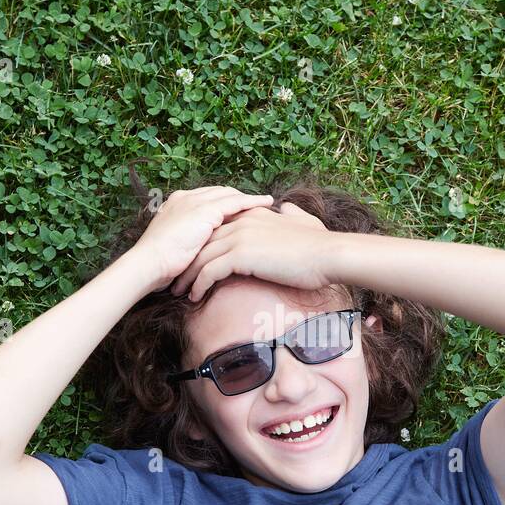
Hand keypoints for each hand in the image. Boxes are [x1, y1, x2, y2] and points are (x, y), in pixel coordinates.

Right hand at [130, 186, 276, 292]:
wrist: (149, 263)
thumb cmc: (159, 263)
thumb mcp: (176, 246)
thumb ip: (190, 241)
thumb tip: (202, 250)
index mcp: (177, 203)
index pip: (208, 198)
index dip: (226, 202)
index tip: (240, 209)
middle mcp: (186, 197)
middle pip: (221, 193)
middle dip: (239, 198)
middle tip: (259, 204)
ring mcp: (196, 202)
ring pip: (230, 195)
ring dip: (250, 198)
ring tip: (267, 202)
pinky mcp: (205, 210)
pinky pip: (237, 202)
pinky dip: (253, 202)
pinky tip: (267, 203)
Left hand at [168, 201, 336, 300]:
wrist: (328, 255)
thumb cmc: (320, 246)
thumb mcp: (305, 222)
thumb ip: (292, 214)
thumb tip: (287, 207)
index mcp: (252, 215)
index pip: (217, 229)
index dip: (203, 246)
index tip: (193, 262)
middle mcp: (241, 222)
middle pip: (203, 242)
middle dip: (188, 261)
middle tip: (176, 278)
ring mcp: (239, 237)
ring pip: (201, 257)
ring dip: (188, 276)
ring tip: (179, 292)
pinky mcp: (240, 255)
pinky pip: (209, 271)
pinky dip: (199, 285)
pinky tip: (195, 297)